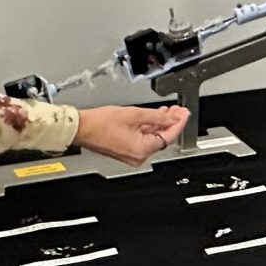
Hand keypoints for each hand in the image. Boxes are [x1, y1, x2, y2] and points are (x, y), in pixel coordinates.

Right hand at [74, 105, 190, 164]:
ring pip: (153, 138)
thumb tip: (172, 117)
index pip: (169, 136)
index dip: (179, 122)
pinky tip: (153, 118)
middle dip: (171, 122)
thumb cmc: (100, 123)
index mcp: (142, 149)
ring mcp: (132, 155)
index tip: (184, 113)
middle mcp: (138, 156)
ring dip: (160, 124)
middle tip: (178, 109)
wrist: (81, 128)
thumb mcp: (134, 114)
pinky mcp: (126, 150)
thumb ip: (157, 116)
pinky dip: (149, 128)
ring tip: (167, 111)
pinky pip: (143, 139)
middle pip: (162, 138)